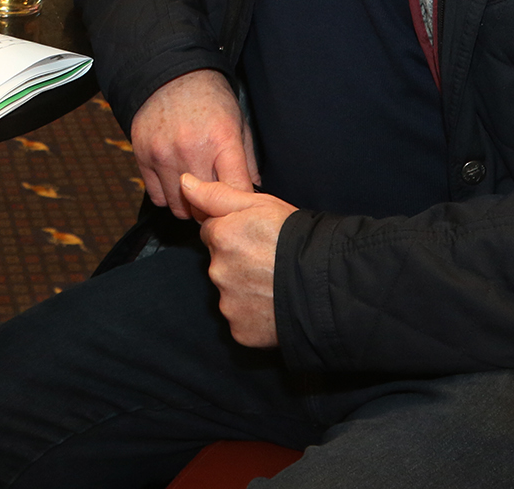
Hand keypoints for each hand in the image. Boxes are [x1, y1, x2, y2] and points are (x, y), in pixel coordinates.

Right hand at [128, 69, 257, 218]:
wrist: (169, 74)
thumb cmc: (208, 98)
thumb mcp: (237, 122)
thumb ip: (247, 160)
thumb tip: (253, 190)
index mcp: (222, 139)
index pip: (236, 191)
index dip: (239, 202)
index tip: (237, 201)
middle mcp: (191, 149)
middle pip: (205, 207)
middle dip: (213, 208)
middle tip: (215, 197)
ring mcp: (164, 154)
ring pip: (179, 207)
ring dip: (188, 205)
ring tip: (194, 190)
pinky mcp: (143, 156)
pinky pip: (157, 196)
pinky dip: (167, 195)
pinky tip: (175, 181)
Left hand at [180, 174, 294, 347]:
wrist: (329, 285)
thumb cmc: (298, 240)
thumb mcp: (260, 204)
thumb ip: (217, 194)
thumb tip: (185, 183)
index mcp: (220, 237)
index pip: (212, 232)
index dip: (234, 233)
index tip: (257, 237)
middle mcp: (217, 271)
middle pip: (219, 263)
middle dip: (238, 261)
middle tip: (269, 261)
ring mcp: (228, 304)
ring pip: (230, 292)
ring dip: (246, 289)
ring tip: (276, 284)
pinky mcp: (240, 331)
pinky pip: (241, 320)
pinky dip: (254, 315)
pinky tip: (275, 306)